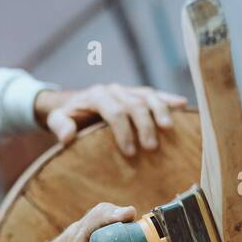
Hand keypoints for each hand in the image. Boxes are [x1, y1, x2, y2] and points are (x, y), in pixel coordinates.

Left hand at [34, 84, 187, 155]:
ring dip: (160, 111)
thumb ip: (60, 126)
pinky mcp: (138, 93)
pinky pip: (155, 94)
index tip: (130, 151)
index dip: (123, 130)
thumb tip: (68, 137)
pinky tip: (182, 105)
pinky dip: (169, 99)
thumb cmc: (70, 116)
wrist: (76, 103)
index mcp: (97, 96)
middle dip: (143, 125)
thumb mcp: (59, 120)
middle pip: (133, 104)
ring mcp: (128, 90)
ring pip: (147, 96)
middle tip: (150, 148)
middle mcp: (114, 90)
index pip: (113, 111)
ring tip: (168, 128)